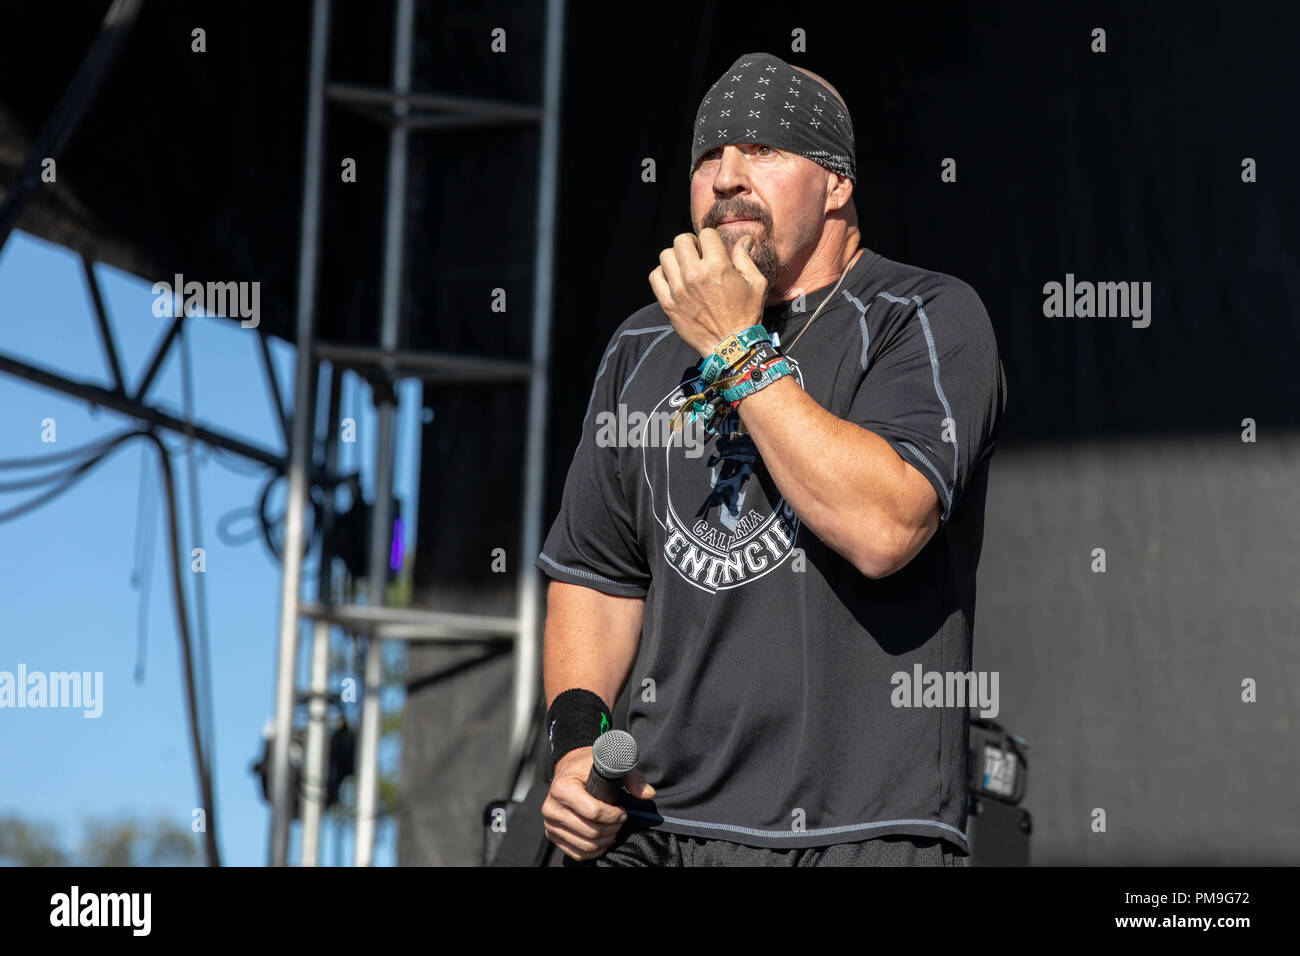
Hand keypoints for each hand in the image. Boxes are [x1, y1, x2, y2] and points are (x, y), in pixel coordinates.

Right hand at [541, 746, 656, 860]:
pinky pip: (577, 853)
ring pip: (586, 845)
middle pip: (591, 831)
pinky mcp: (552, 835)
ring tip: (613, 829)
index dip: (614, 815)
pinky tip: (603, 839)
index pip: (593, 811)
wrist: (568, 770)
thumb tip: (648, 793)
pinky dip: (595, 851)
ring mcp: (550, 824)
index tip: (622, 810)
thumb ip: (631, 778)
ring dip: (606, 840)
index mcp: (562, 787)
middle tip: (620, 821)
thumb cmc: (588, 767)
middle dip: (612, 829)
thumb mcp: (609, 764)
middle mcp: (551, 807)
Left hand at [649, 228, 768, 357]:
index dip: (711, 240)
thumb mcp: (755, 284)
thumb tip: (745, 239)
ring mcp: (678, 289)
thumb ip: (745, 258)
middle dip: (691, 244)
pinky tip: (675, 280)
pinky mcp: (667, 303)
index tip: (714, 251)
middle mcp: (694, 275)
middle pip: (681, 240)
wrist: (731, 347)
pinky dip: (663, 274)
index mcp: (717, 266)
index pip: (706, 234)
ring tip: (686, 268)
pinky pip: (655, 276)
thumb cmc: (746, 314)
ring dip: (676, 258)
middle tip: (698, 256)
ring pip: (666, 255)